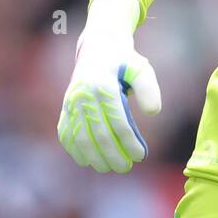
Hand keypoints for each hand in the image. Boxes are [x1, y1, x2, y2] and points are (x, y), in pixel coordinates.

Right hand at [58, 0, 160, 173]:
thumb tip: (153, 112)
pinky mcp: (64, 108)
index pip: (117, 121)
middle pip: (97, 133)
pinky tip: (87, 160)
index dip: (129, 141)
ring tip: (109, 167)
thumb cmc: (124, 62)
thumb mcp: (141, 68)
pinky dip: (75, 149)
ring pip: (79, 137)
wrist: (97, 49)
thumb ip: (149, 88)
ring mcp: (71, 102)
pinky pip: (66, 134)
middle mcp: (83, 95)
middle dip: (112, 154)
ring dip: (93, 156)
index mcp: (102, 85)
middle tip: (126, 167)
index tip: (141, 155)